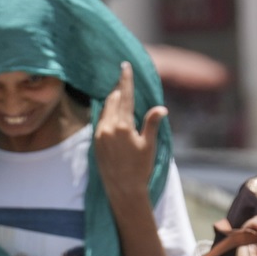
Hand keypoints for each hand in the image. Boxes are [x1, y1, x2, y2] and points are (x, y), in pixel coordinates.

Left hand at [94, 62, 165, 197]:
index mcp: (122, 126)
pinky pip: (101, 120)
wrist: (122, 190)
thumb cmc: (140, 168)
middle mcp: (107, 128)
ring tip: (119, 94)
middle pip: (112, 100)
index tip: (124, 65)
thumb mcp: (149, 145)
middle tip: (124, 79)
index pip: (124, 96)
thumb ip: (152, 124)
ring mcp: (99, 135)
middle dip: (119, 89)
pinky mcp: (95, 142)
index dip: (125, 79)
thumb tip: (161, 108)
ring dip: (112, 100)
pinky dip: (107, 112)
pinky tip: (113, 113)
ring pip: (105, 109)